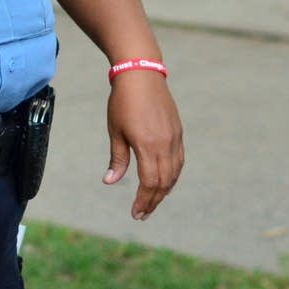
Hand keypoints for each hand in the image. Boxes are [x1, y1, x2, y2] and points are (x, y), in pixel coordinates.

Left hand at [103, 72, 183, 219]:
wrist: (141, 74)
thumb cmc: (122, 102)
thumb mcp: (115, 131)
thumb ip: (117, 159)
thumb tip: (110, 182)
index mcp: (148, 145)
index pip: (150, 182)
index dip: (143, 200)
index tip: (136, 213)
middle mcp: (165, 144)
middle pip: (164, 182)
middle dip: (153, 201)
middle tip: (142, 214)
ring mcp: (175, 138)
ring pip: (174, 173)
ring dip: (164, 191)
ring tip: (152, 202)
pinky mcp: (178, 132)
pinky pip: (179, 161)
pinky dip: (172, 176)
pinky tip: (164, 183)